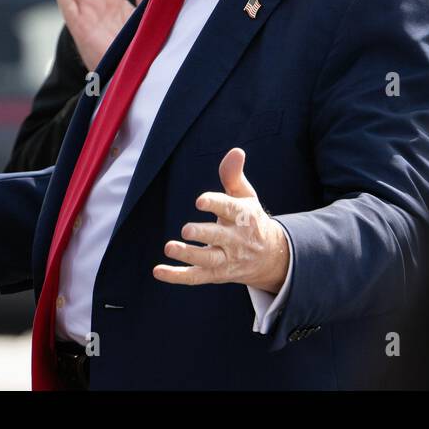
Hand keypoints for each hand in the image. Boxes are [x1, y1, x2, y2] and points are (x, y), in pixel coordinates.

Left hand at [153, 148, 289, 292]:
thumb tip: (235, 152)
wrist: (270, 257)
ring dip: (189, 255)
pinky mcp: (216, 274)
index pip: (230, 209)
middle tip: (186, 229)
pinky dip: (177, 276)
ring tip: (169, 247)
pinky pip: (196, 277)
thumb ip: (234, 176)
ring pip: (208, 259)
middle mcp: (237, 240)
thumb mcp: (246, 196)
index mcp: (244, 216)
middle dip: (204, 234)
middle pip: (219, 237)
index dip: (215, 204)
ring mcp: (227, 259)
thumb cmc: (251, 220)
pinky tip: (158, 271)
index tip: (200, 200)